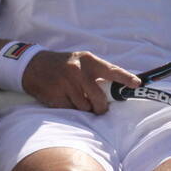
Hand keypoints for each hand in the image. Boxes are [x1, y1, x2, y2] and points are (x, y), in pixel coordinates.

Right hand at [21, 50, 139, 114]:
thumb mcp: (80, 61)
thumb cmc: (63, 65)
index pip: (111, 70)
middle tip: (97, 107)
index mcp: (88, 61)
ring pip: (84, 107)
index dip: (125, 78)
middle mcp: (78, 71)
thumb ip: (97, 73)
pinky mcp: (56, 95)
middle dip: (99, 107)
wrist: (33, 65)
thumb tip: (115, 92)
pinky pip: (70, 110)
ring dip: (82, 107)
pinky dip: (69, 108)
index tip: (137, 84)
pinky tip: (63, 98)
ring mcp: (66, 83)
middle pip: (98, 99)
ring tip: (73, 97)